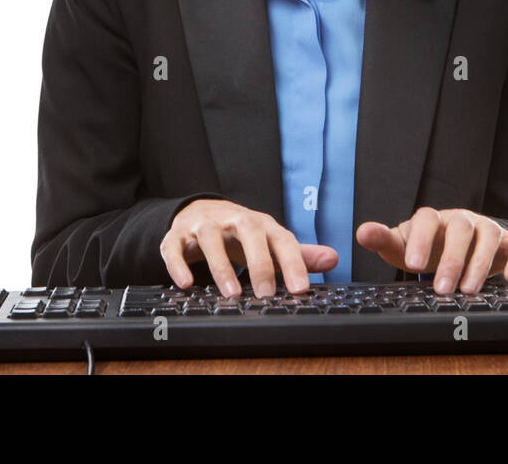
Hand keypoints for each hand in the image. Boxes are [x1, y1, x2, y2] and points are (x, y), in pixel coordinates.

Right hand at [160, 199, 338, 298]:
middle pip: (249, 232)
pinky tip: (186, 284)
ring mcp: (204, 225)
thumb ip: (299, 254)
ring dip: (221, 266)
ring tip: (232, 293)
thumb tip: (333, 259)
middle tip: (266, 294)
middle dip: (259, 263)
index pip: (282, 239)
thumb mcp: (269, 241)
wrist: (199, 211)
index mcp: (261, 224)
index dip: (293, 263)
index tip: (300, 289)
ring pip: (211, 238)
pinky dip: (178, 265)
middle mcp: (234, 220)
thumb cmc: (240, 233)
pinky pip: (174, 247)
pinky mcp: (178, 235)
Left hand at [356, 207, 507, 295]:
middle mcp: (462, 220)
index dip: (421, 239)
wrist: (463, 246)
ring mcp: (487, 229)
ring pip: (488, 236)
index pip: (427, 219)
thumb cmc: (429, 248)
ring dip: (480, 263)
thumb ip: (384, 240)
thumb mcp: (404, 246)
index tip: (414, 265)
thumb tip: (361, 232)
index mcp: (434, 219)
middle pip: (460, 228)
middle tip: (442, 288)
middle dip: (452, 259)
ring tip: (469, 291)